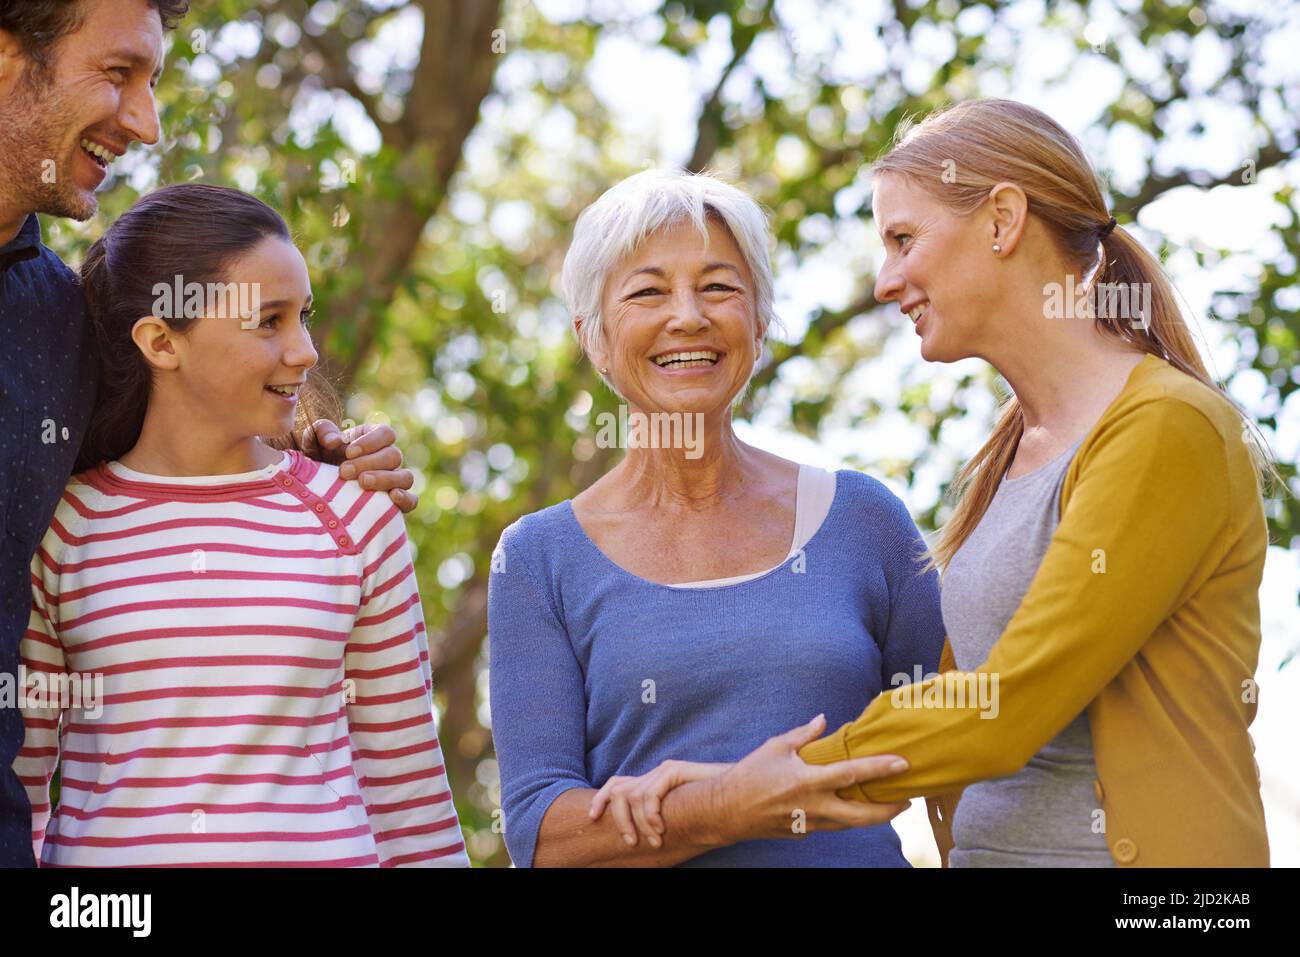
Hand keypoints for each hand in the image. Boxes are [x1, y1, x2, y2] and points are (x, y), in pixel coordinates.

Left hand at [299, 419, 417, 513]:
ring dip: (385, 479)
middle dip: (369, 463)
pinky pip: (411, 501)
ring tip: (362, 483)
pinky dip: (405, 499)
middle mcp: (388, 459)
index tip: (348, 452)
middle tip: (344, 471)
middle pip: (393, 456)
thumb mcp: (314, 442)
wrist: (315, 492)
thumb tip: (334, 441)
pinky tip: (391, 497)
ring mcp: (394, 481)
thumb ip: (322, 433)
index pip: (386, 433)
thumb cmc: (317, 461)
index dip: (371, 442)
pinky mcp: (395, 504)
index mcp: (374, 440)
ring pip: (405, 477)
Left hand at [588, 760, 730, 848]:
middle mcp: (655, 773)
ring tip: (654, 840)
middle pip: (619, 790)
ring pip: (632, 796)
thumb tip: (637, 836)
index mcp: (652, 782)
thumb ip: (658, 819)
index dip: (600, 799)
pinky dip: (651, 815)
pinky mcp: (675, 771)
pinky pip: (649, 794)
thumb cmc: (710, 810)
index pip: (616, 783)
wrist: (739, 796)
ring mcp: (664, 770)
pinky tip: (661, 829)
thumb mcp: (676, 816)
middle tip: (631, 841)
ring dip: (640, 824)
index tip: (592, 818)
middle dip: (619, 820)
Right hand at [713, 714, 911, 843]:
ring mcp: (810, 823)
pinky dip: (847, 817)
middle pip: (862, 816)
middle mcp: (813, 806)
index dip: (880, 769)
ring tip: (889, 805)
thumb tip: (824, 719)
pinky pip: (833, 825)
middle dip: (889, 811)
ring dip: (872, 816)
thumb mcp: (776, 746)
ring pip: (851, 825)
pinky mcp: (805, 832)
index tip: (903, 764)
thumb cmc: (750, 774)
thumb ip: (804, 734)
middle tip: (907, 801)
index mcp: (808, 781)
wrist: (728, 810)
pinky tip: (854, 807)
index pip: (852, 774)